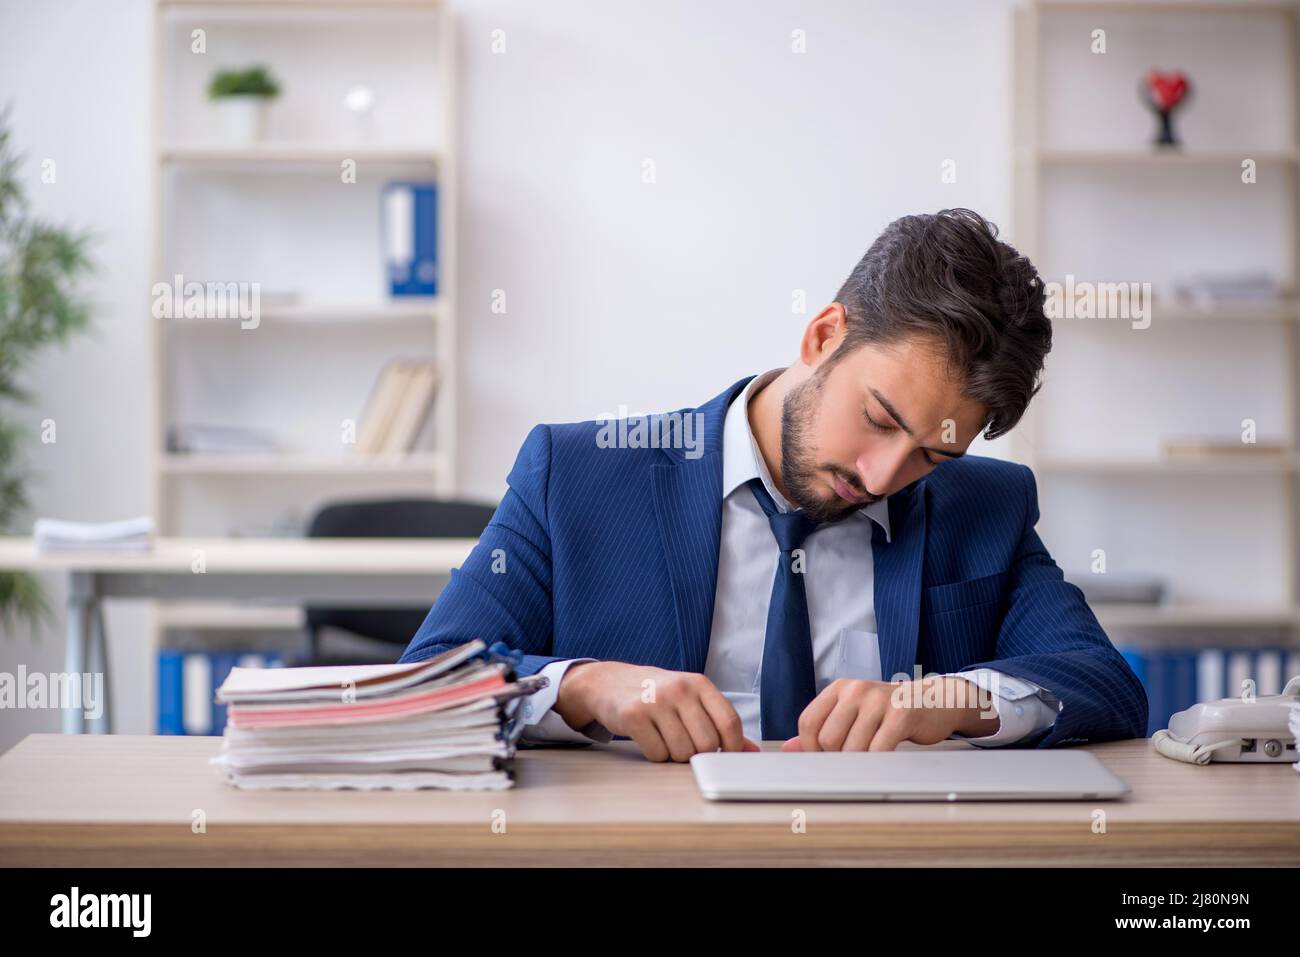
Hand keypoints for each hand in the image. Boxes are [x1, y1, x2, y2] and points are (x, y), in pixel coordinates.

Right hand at [555, 661, 759, 761]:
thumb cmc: (657, 695)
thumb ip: (720, 723)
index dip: (731, 747)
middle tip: (687, 746)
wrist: (608, 683)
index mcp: (699, 683)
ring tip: (666, 739)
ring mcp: (655, 701)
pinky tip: (649, 739)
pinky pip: (657, 754)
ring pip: (682, 752)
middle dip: (699, 754)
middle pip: (708, 743)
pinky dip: (656, 755)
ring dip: (676, 756)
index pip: (729, 722)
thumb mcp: (691, 699)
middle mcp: (679, 689)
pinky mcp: (633, 716)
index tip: (722, 755)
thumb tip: (752, 752)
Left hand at [781, 676, 998, 751]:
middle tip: (854, 758)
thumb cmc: (888, 712)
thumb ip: (822, 728)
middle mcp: (856, 690)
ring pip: (851, 749)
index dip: (810, 748)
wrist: (933, 701)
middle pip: (827, 739)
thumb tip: (788, 749)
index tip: (823, 759)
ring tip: (871, 757)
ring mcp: (878, 701)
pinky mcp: (900, 715)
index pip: (808, 722)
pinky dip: (877, 763)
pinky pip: (878, 750)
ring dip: (859, 763)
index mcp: (839, 688)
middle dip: (836, 758)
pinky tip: (884, 759)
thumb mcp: (852, 713)